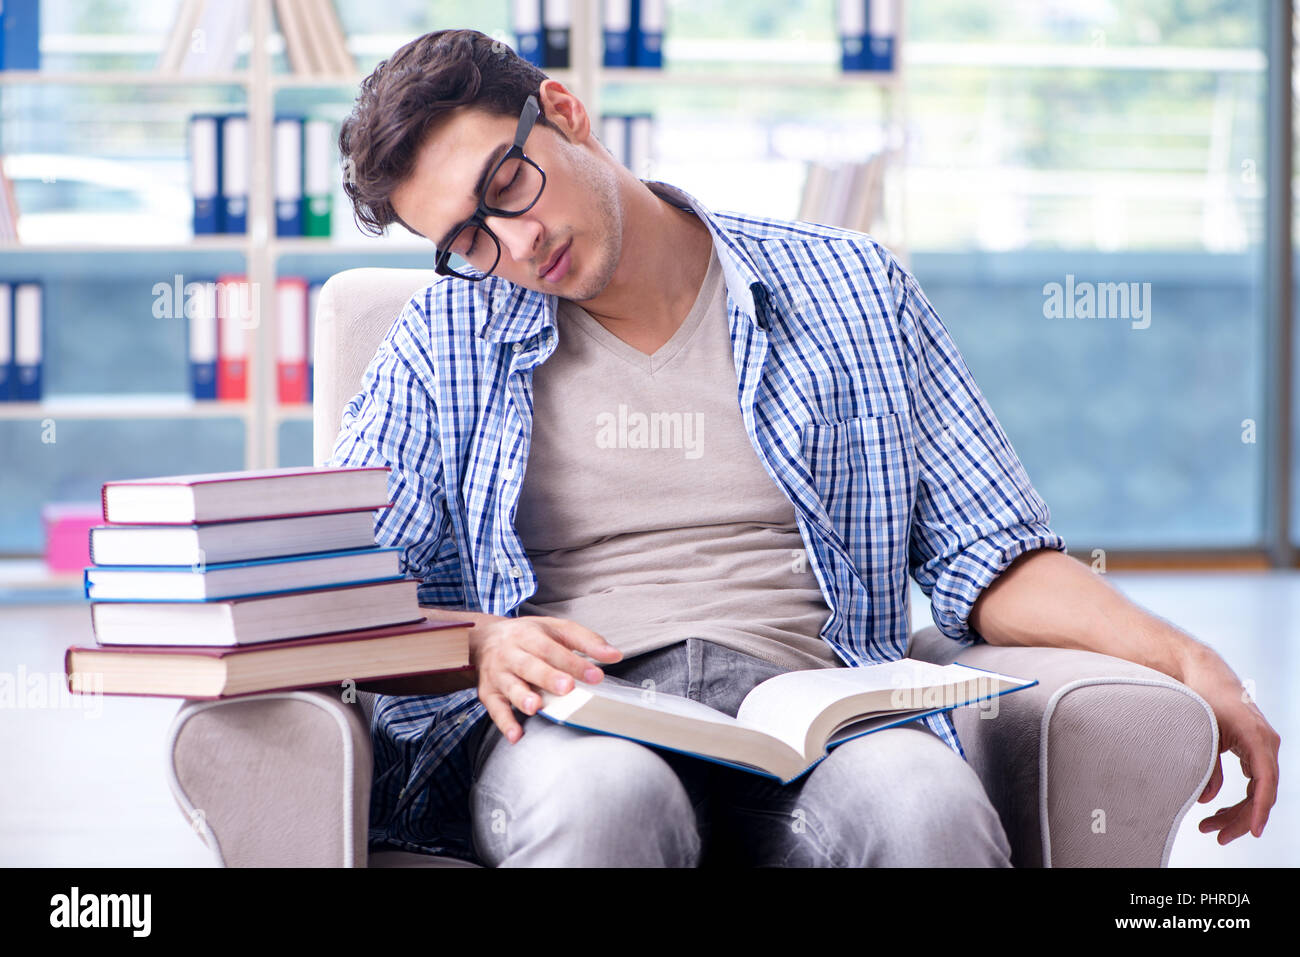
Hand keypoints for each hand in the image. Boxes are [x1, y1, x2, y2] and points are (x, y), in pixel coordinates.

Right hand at [470, 615, 622, 743]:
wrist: (484, 639)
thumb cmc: (528, 636)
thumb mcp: (556, 629)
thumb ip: (587, 641)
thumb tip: (615, 655)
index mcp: (528, 635)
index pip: (552, 649)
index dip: (574, 663)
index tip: (596, 675)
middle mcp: (510, 653)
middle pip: (529, 665)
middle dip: (547, 677)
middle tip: (566, 688)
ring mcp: (498, 674)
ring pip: (510, 686)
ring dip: (522, 697)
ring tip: (536, 707)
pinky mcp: (488, 693)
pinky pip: (495, 709)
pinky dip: (505, 723)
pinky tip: (516, 735)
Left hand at [1178, 646, 1280, 842]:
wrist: (1204, 672)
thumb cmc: (1203, 697)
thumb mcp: (1201, 732)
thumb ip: (1206, 767)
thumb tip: (1206, 800)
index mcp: (1258, 739)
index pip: (1265, 783)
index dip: (1258, 810)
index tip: (1251, 832)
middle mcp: (1267, 744)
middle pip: (1262, 792)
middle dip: (1240, 818)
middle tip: (1214, 834)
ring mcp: (1262, 746)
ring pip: (1257, 789)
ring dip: (1237, 810)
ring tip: (1210, 826)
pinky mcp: (1253, 748)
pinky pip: (1253, 780)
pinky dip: (1239, 797)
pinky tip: (1221, 811)